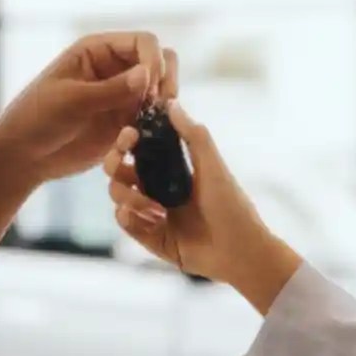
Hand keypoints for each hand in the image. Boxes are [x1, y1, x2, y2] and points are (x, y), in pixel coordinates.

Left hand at [0, 31, 178, 182]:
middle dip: (165, 81)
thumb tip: (148, 74)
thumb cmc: (37, 118)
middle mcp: (114, 69)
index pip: (143, 42)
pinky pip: (151, 120)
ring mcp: (121, 96)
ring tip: (152, 126)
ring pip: (160, 91)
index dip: (154, 61)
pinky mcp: (124, 123)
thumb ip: (111, 89)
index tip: (150, 87)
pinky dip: (155, 128)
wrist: (24, 156)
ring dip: (162, 107)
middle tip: (160, 106)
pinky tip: (140, 141)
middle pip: (160, 61)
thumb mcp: (72, 101)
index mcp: (97, 50)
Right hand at [102, 101, 303, 311]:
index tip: (129, 137)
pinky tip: (144, 219)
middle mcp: (160, 190)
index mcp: (173, 170)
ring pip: (119, 199)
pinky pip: (127, 225)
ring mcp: (154, 215)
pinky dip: (129, 220)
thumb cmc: (232, 206)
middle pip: (120, 173)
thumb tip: (172, 103)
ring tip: (154, 210)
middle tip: (120, 166)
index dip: (127, 142)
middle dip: (115, 167)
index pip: (139, 150)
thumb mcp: (213, 166)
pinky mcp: (153, 239)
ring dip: (128, 198)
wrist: (240, 251)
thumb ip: (194, 136)